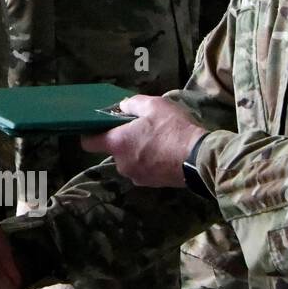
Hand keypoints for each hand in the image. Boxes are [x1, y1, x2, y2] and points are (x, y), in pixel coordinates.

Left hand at [80, 95, 206, 186]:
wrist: (198, 158)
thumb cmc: (173, 129)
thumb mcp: (154, 105)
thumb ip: (132, 104)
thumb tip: (122, 107)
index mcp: (117, 144)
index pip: (88, 142)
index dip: (92, 133)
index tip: (102, 126)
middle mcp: (121, 164)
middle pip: (114, 150)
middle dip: (124, 140)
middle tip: (143, 128)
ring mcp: (135, 176)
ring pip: (129, 160)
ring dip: (138, 151)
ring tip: (158, 140)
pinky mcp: (150, 184)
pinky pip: (143, 169)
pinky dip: (149, 161)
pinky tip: (165, 152)